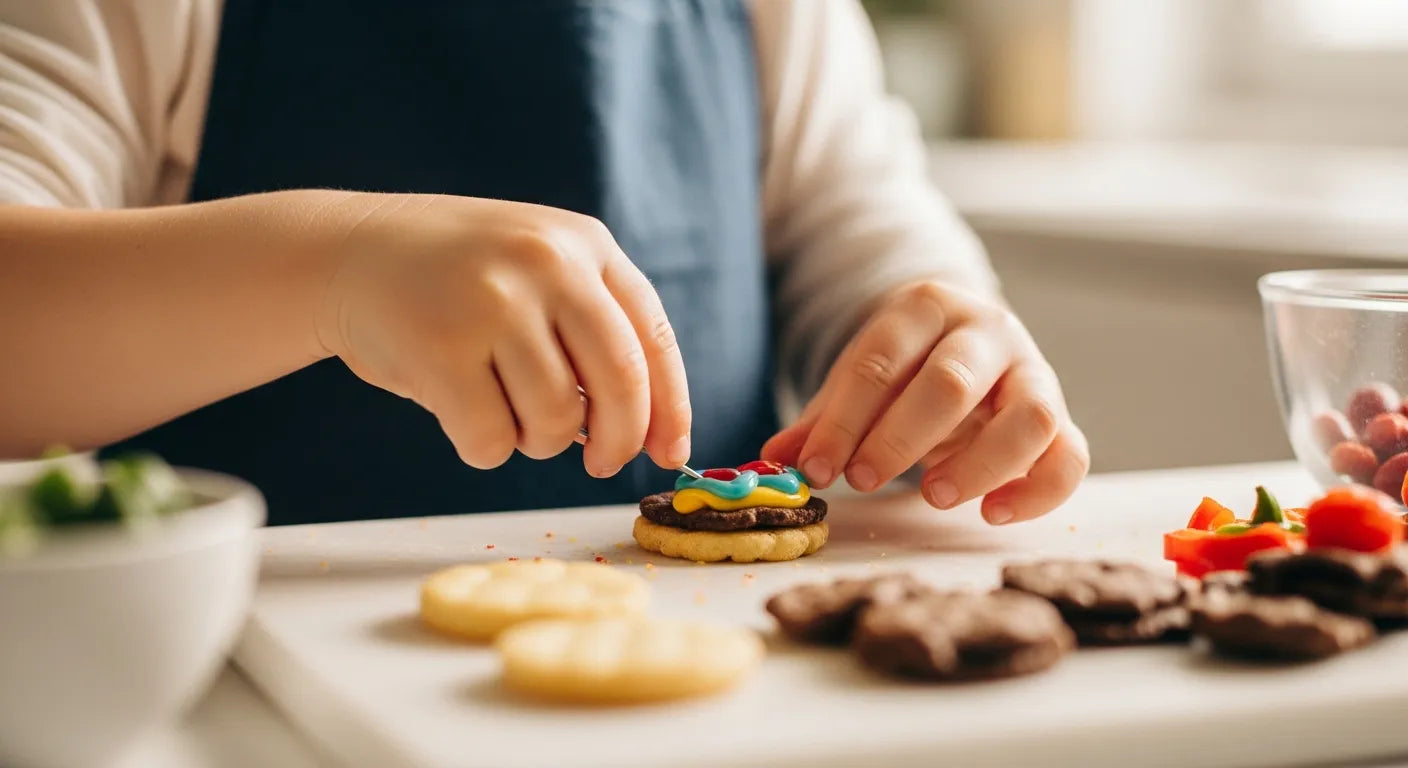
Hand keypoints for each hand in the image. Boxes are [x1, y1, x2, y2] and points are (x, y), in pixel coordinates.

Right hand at [314, 192, 690, 475]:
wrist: (347, 253)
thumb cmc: (457, 282)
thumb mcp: (537, 273)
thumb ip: (592, 332)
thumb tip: (646, 433)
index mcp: (584, 245)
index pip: (652, 337)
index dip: (670, 406)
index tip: (671, 452)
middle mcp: (547, 263)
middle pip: (620, 383)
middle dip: (618, 441)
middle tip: (600, 464)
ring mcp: (493, 302)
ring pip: (555, 420)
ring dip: (535, 441)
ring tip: (503, 409)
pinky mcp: (440, 347)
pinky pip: (492, 439)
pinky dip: (483, 447)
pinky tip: (458, 411)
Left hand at [761, 280, 1087, 523]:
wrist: (965, 341)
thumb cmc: (904, 369)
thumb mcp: (858, 381)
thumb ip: (821, 421)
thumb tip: (776, 461)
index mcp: (926, 309)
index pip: (881, 360)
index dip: (846, 418)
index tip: (817, 469)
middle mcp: (989, 332)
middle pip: (952, 381)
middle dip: (901, 437)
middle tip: (863, 481)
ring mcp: (1034, 372)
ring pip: (1030, 414)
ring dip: (979, 463)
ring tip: (932, 497)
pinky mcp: (1063, 417)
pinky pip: (1070, 454)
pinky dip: (1038, 489)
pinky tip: (992, 514)